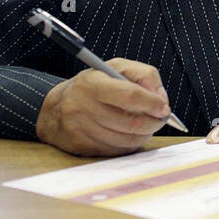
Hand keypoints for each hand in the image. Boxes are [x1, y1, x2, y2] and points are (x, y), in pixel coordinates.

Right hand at [35, 58, 170, 156]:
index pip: (129, 95)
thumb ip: (144, 76)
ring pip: (125, 140)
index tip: (164, 108)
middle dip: (153, 123)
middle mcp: (82, 106)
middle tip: (160, 119)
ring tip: (147, 127)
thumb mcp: (117, 68)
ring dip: (144, 135)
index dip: (152, 103)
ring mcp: (79, 129)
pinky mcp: (80, 146)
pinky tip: (130, 135)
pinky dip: (130, 144)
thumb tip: (161, 99)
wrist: (55, 107)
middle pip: (130, 122)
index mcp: (92, 83)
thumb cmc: (94, 85)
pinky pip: (115, 151)